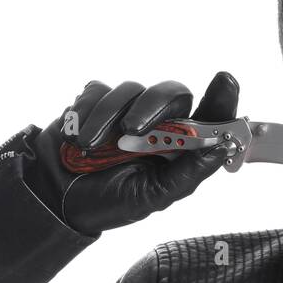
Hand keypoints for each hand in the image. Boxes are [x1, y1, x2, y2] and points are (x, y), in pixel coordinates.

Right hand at [24, 73, 238, 233]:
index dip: (222, 96)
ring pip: (131, 89)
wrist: (56, 199)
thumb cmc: (110, 202)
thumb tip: (221, 148)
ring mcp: (126, 109)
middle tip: (132, 129)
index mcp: (180, 146)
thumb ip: (189, 173)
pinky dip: (86, 112)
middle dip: (153, 106)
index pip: (210, 115)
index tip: (226, 80)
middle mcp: (159, 123)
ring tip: (91, 146)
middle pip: (172, 92)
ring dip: (107, 117)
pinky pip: (98, 91)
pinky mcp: (96, 101)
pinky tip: (77, 137)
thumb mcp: (153, 196)